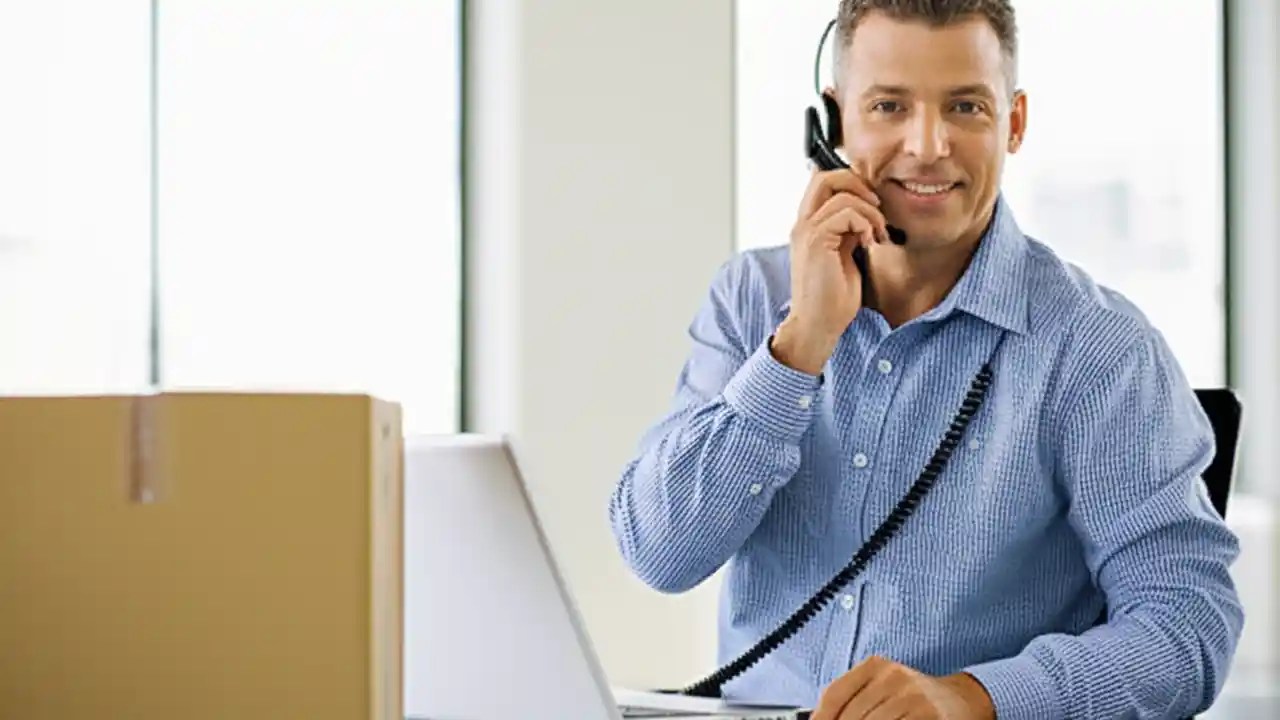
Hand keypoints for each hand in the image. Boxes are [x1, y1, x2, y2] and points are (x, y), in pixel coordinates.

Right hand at [772, 167, 888, 374]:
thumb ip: (848, 230)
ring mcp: (806, 230)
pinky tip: (868, 243)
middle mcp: (803, 223)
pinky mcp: (816, 241)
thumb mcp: (845, 254)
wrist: (818, 325)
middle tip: (877, 208)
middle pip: (826, 175)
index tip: (872, 205)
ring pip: (841, 192)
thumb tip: (866, 212)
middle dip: (859, 184)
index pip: (823, 181)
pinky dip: (865, 223)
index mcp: (808, 225)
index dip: (851, 183)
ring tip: (877, 233)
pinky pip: (846, 212)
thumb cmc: (832, 298)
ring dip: (869, 210)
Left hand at [809, 656, 994, 719]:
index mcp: (875, 666)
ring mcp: (913, 695)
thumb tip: (820, 719)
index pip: (835, 693)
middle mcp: (893, 676)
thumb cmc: (913, 699)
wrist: (961, 701)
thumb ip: (854, 702)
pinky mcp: (929, 714)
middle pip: (853, 714)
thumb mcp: (882, 689)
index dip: (821, 716)